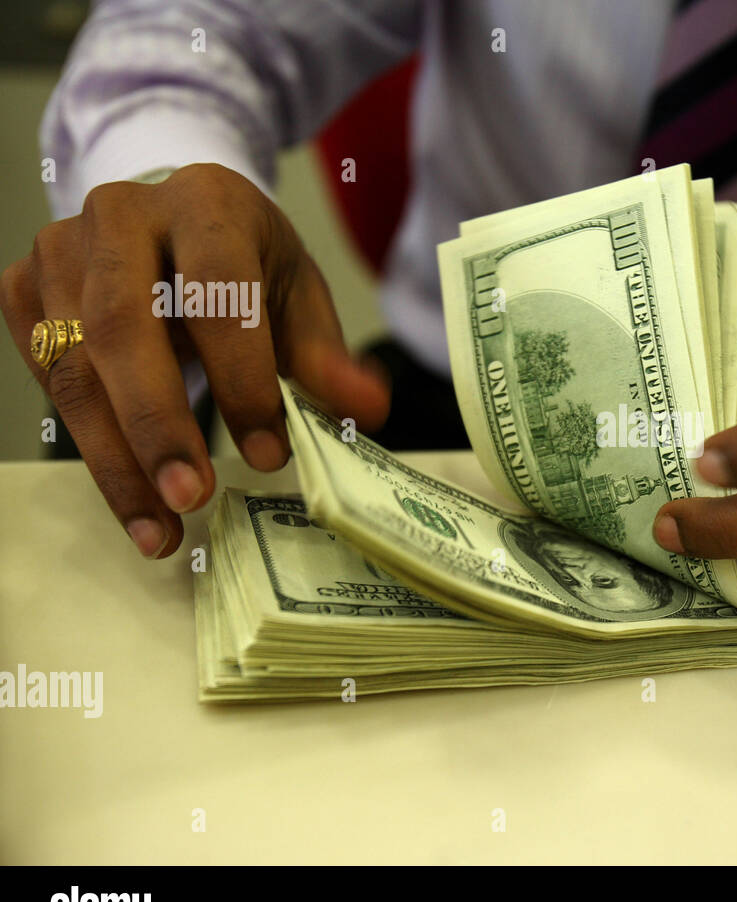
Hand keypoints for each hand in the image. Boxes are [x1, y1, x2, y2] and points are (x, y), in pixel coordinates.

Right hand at [0, 163, 388, 557]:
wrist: (175, 223)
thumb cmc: (244, 268)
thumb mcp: (298, 299)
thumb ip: (328, 356)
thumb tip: (367, 407)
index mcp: (207, 204)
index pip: (217, 290)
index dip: (241, 376)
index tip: (269, 452)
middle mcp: (121, 214)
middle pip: (122, 324)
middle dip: (158, 423)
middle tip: (192, 498)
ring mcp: (59, 249)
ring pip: (71, 362)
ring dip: (115, 457)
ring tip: (159, 527)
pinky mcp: (22, 289)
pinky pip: (46, 377)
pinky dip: (88, 446)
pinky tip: (130, 498)